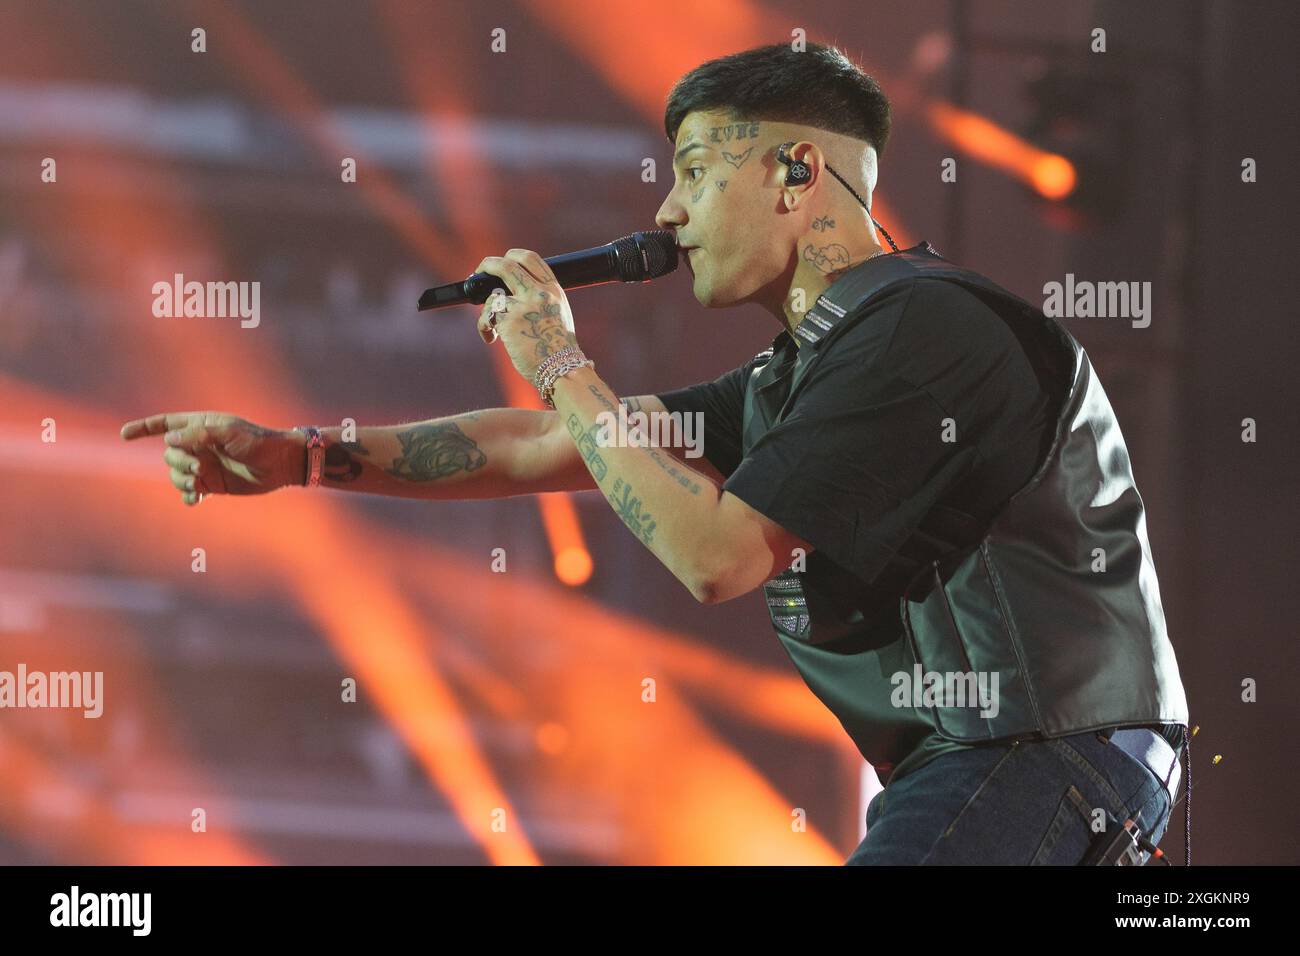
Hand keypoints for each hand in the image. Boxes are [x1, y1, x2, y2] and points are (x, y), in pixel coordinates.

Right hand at [119, 411, 304, 504]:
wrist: (281, 464)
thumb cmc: (258, 442)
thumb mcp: (230, 433)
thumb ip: (199, 435)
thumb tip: (168, 439)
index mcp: (200, 427)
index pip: (166, 425)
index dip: (144, 428)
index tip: (124, 435)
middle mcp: (199, 446)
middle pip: (169, 454)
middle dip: (178, 462)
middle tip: (199, 468)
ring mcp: (205, 465)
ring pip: (177, 474)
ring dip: (182, 480)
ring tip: (198, 483)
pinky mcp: (213, 484)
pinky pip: (190, 491)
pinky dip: (188, 496)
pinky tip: (195, 499)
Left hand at [473, 249, 579, 382]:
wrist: (563, 369)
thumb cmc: (558, 349)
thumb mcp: (557, 314)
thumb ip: (540, 299)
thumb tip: (510, 294)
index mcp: (553, 289)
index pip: (531, 259)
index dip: (512, 256)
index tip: (501, 263)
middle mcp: (540, 293)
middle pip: (507, 264)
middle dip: (488, 265)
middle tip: (478, 273)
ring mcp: (525, 305)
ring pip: (493, 293)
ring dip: (486, 309)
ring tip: (490, 325)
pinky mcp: (511, 321)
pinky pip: (488, 316)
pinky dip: (484, 327)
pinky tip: (491, 338)